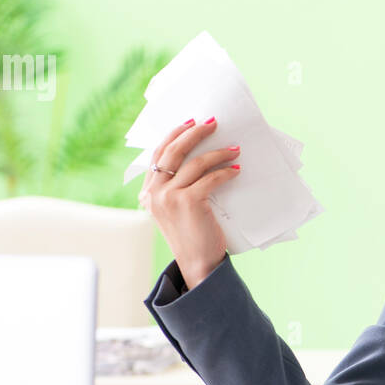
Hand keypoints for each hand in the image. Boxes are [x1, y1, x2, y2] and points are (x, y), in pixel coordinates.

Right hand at [139, 118, 241, 290]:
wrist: (198, 263)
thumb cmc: (192, 235)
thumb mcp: (175, 209)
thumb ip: (176, 187)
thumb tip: (198, 156)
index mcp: (148, 192)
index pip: (158, 154)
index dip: (174, 134)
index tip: (191, 121)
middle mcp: (154, 193)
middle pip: (174, 151)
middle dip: (195, 133)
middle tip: (213, 123)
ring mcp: (169, 197)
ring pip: (195, 163)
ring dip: (218, 153)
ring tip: (235, 149)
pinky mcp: (188, 202)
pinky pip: (210, 178)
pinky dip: (225, 172)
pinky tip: (236, 170)